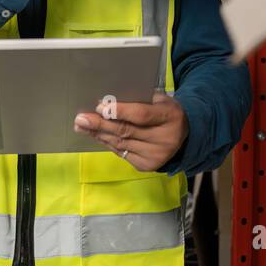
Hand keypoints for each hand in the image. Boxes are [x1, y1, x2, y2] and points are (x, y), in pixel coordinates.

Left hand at [73, 92, 188, 171]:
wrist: (184, 135)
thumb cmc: (165, 112)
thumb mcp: (159, 100)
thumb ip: (138, 100)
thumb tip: (107, 101)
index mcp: (170, 117)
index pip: (142, 115)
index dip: (120, 111)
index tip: (100, 107)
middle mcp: (164, 139)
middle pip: (127, 131)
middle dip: (101, 125)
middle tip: (81, 119)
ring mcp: (156, 156)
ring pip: (121, 144)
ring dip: (99, 135)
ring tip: (82, 126)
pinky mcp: (147, 166)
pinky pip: (121, 153)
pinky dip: (108, 143)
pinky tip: (97, 135)